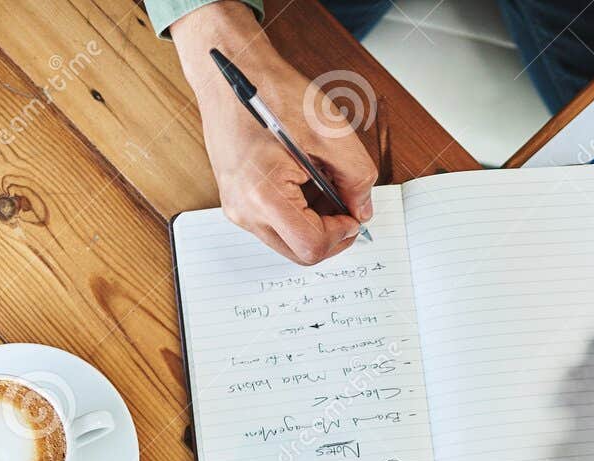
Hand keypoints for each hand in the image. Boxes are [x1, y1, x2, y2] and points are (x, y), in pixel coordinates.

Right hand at [172, 2, 377, 264]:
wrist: (231, 73)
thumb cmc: (272, 93)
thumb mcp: (332, 133)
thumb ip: (357, 178)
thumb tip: (362, 209)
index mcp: (262, 194)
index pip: (311, 246)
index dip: (342, 234)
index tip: (354, 213)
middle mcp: (243, 209)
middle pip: (298, 253)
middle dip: (329, 234)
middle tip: (346, 206)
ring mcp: (236, 207)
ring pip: (287, 241)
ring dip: (314, 224)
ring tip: (324, 186)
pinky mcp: (236, 200)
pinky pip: (274, 224)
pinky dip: (298, 213)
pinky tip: (306, 182)